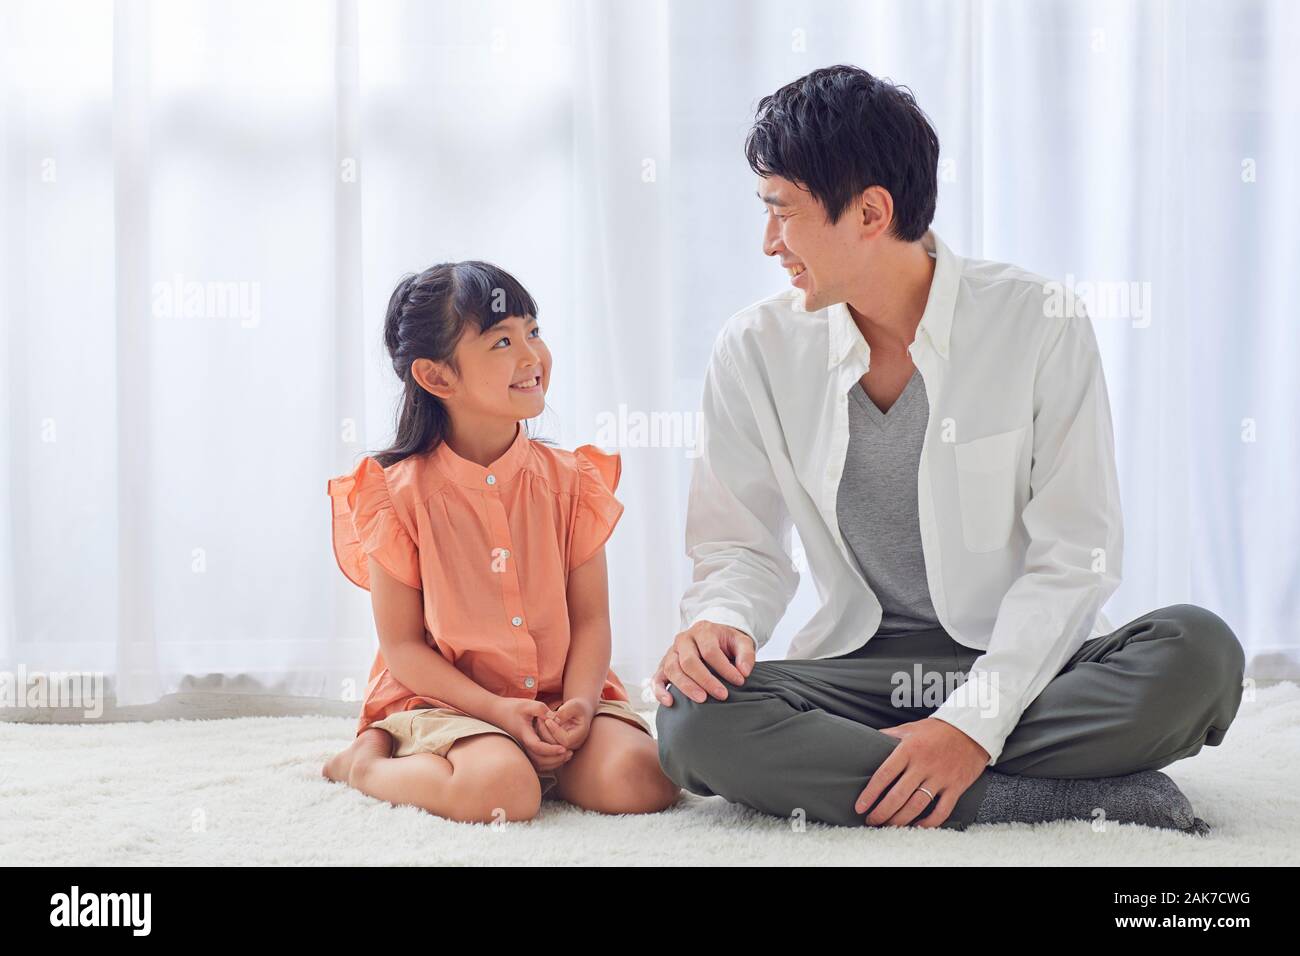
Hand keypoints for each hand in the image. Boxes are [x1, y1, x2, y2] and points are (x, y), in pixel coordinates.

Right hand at [488, 696, 573, 772]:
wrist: (497, 713)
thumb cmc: (512, 707)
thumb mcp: (527, 704)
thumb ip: (541, 709)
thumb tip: (555, 718)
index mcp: (524, 735)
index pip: (538, 747)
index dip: (551, 750)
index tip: (564, 748)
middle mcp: (523, 745)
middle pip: (539, 760)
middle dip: (556, 759)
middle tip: (570, 753)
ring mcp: (523, 749)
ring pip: (538, 764)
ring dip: (553, 763)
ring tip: (567, 755)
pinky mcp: (524, 751)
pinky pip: (536, 763)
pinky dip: (548, 763)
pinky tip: (559, 756)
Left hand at [534, 697, 595, 751]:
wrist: (578, 711)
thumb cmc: (577, 707)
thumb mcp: (574, 705)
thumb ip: (566, 711)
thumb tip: (555, 718)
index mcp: (580, 736)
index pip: (566, 741)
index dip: (556, 732)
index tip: (548, 720)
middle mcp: (573, 744)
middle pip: (556, 745)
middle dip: (546, 732)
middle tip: (539, 718)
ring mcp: (564, 746)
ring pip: (549, 745)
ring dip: (542, 732)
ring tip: (539, 719)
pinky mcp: (557, 743)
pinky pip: (546, 742)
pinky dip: (541, 732)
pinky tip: (540, 721)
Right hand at [652, 621, 755, 705]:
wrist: (711, 638)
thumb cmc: (726, 642)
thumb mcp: (741, 642)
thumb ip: (746, 654)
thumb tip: (744, 672)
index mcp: (702, 631)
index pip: (710, 650)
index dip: (724, 668)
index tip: (739, 681)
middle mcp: (683, 640)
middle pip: (689, 661)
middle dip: (705, 680)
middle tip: (721, 695)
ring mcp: (671, 653)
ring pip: (672, 669)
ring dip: (686, 686)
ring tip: (702, 699)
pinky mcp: (663, 666)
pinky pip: (656, 678)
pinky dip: (660, 691)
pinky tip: (670, 702)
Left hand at [855, 718, 989, 828]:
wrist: (972, 729)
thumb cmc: (938, 729)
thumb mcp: (910, 728)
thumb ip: (889, 736)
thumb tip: (867, 740)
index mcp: (909, 749)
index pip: (884, 775)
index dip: (870, 793)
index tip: (860, 806)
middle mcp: (924, 765)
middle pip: (898, 795)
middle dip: (882, 812)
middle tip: (871, 820)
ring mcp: (941, 777)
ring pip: (916, 805)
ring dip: (900, 819)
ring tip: (888, 826)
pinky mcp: (956, 787)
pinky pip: (942, 810)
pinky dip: (929, 822)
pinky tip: (917, 826)